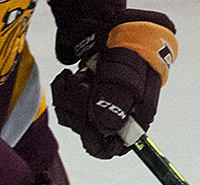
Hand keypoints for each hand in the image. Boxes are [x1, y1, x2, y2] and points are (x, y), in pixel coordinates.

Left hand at [51, 13, 177, 158]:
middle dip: (78, 108)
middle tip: (82, 83)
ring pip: (75, 121)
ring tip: (77, 76)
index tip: (87, 115)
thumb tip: (107, 127)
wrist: (116, 22)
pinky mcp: (86, 100)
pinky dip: (63, 92)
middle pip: (89, 134)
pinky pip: (66, 109)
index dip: (95, 136)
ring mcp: (101, 108)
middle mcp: (119, 117)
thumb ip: (116, 101)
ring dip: (68, 97)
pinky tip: (70, 76)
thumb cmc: (130, 44)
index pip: (113, 147)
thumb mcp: (125, 71)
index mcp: (137, 116)